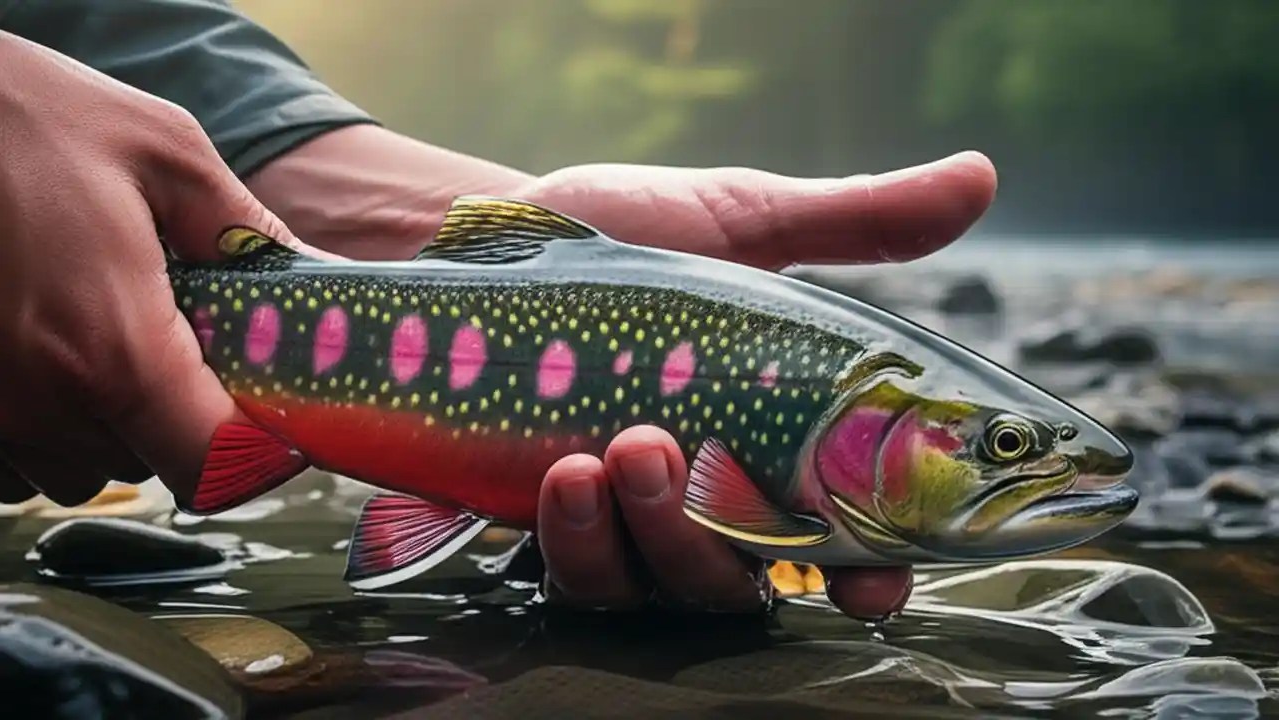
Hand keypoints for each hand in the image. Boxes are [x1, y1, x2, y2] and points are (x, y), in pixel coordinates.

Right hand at [0, 32, 301, 505]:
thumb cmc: (26, 117)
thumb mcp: (165, 152)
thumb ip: (249, 233)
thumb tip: (318, 280)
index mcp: (114, 346)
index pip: (215, 466)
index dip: (258, 452)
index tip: (270, 415)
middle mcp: (42, 402)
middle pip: (153, 463)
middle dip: (181, 415)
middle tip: (178, 337)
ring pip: (84, 466)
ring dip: (110, 420)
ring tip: (99, 327)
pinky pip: (21, 457)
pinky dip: (46, 419)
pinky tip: (44, 346)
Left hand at [246, 126, 996, 619]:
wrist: (488, 253)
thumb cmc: (625, 240)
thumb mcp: (742, 222)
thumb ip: (855, 223)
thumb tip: (982, 177)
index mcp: (775, 441)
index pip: (845, 537)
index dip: (869, 572)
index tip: (871, 580)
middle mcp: (712, 502)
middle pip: (750, 579)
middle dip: (725, 541)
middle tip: (675, 447)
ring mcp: (633, 528)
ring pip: (666, 588)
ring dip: (650, 536)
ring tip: (618, 448)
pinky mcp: (557, 534)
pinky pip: (582, 580)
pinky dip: (579, 541)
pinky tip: (564, 474)